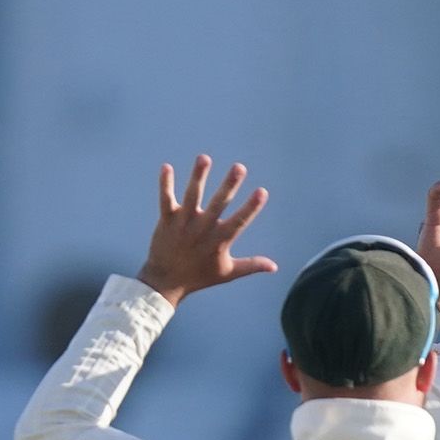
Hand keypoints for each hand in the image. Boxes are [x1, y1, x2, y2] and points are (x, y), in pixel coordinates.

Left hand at [137, 156, 276, 309]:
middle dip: (229, 185)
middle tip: (239, 167)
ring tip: (205, 158)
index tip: (262, 191)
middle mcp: (203, 229)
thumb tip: (274, 266)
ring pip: (192, 196)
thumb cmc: (200, 276)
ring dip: (198, 176)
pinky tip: (166, 167)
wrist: (167, 281)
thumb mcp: (228, 273)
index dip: (251, 207)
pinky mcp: (167, 219)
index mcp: (220, 241)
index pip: (239, 221)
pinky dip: (165, 183)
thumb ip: (251, 265)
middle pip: (218, 203)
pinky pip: (165, 198)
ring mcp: (184, 223)